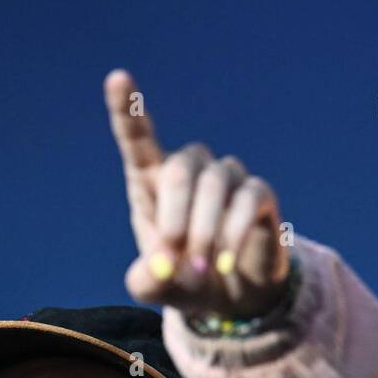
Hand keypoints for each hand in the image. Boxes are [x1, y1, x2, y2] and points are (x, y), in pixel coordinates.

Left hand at [104, 68, 290, 318]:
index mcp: (153, 183)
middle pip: (181, 167)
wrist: (230, 298)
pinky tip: (224, 261)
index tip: (118, 79)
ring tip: (201, 269)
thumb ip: (144, 281)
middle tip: (174, 254)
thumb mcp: (155, 289)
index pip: (139, 138)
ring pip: (216, 183)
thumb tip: (160, 267)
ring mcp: (226, 178)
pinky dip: (233, 233)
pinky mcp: (259, 195)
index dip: (128, 109)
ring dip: (205, 230)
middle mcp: (190, 171)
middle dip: (176, 215)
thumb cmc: (183, 281)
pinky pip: (249, 199)